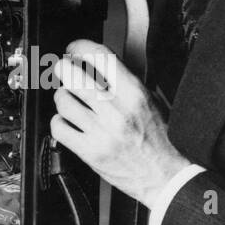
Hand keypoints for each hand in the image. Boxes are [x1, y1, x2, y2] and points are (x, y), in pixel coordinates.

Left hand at [50, 40, 192, 207]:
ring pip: (63, 100)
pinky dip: (59, 122)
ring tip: (69, 100)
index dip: (80, 47)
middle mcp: (117, 111)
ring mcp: (101, 132)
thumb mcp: (150, 102)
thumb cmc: (160, 140)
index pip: (100, 57)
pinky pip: (59, 128)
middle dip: (64, 69)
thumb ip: (125, 83)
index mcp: (135, 94)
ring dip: (63, 97)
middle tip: (65, 70)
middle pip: (74, 76)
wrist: (166, 177)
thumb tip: (97, 63)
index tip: (74, 49)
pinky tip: (68, 122)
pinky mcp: (90, 152)